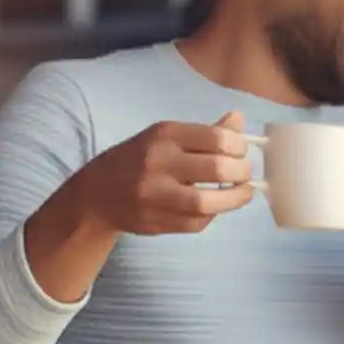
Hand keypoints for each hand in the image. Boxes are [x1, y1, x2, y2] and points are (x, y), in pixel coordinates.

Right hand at [62, 111, 254, 236]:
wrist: (96, 194)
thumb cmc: (140, 158)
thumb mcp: (167, 137)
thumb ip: (205, 132)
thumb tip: (238, 120)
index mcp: (164, 135)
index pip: (215, 137)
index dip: (239, 145)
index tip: (242, 150)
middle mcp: (158, 163)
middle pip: (216, 169)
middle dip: (242, 172)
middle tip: (246, 173)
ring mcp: (155, 196)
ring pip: (207, 202)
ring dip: (234, 199)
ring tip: (244, 192)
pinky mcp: (155, 222)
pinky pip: (196, 222)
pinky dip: (213, 215)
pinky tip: (216, 206)